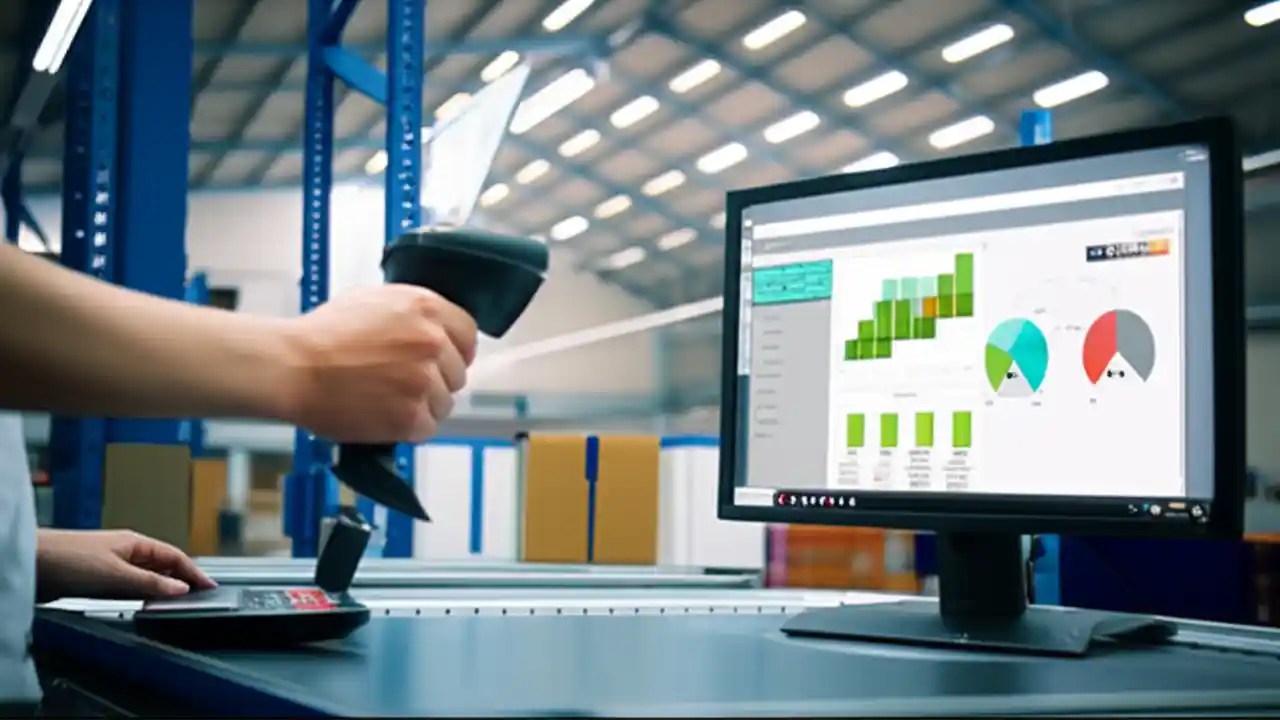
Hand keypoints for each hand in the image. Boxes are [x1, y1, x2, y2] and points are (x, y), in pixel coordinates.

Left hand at [35, 529, 216, 601]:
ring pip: (145, 577)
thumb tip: (180, 588)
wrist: (31, 562)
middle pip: (162, 566)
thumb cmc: (69, 559)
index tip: (210, 586)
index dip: (195, 572)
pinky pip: (127, 586)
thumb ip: (151, 583)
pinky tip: (142, 603)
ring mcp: (111, 564)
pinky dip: (140, 594)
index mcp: (136, 543)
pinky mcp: (96, 578)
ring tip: (176, 603)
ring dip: (160, 588)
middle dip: (181, 580)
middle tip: (198, 597)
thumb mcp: (118, 575)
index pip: (175, 557)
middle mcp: (125, 552)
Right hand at [283, 284, 477, 442]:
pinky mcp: (411, 415)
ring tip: (387, 401)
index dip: (455, 350)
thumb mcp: (371, 300)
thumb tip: (431, 326)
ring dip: (422, 406)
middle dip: (436, 380)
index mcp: (426, 308)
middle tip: (404, 384)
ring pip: (444, 403)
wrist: (294, 367)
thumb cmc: (322, 334)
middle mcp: (433, 342)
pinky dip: (408, 428)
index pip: (468, 334)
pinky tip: (383, 417)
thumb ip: (410, 313)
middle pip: (457, 372)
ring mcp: (424, 380)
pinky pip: (427, 427)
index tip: (443, 361)